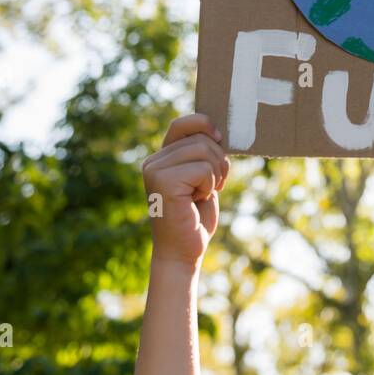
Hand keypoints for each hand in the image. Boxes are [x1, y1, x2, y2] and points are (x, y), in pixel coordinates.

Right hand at [141, 114, 230, 268]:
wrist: (184, 251)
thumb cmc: (196, 216)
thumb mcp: (202, 177)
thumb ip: (202, 153)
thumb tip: (217, 129)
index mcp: (162, 157)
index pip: (183, 123)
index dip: (205, 124)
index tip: (219, 139)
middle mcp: (154, 161)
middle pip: (201, 138)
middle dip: (219, 161)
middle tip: (212, 185)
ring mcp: (155, 171)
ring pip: (204, 151)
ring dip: (215, 174)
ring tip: (203, 193)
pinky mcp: (163, 182)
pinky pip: (203, 169)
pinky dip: (209, 185)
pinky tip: (196, 200)